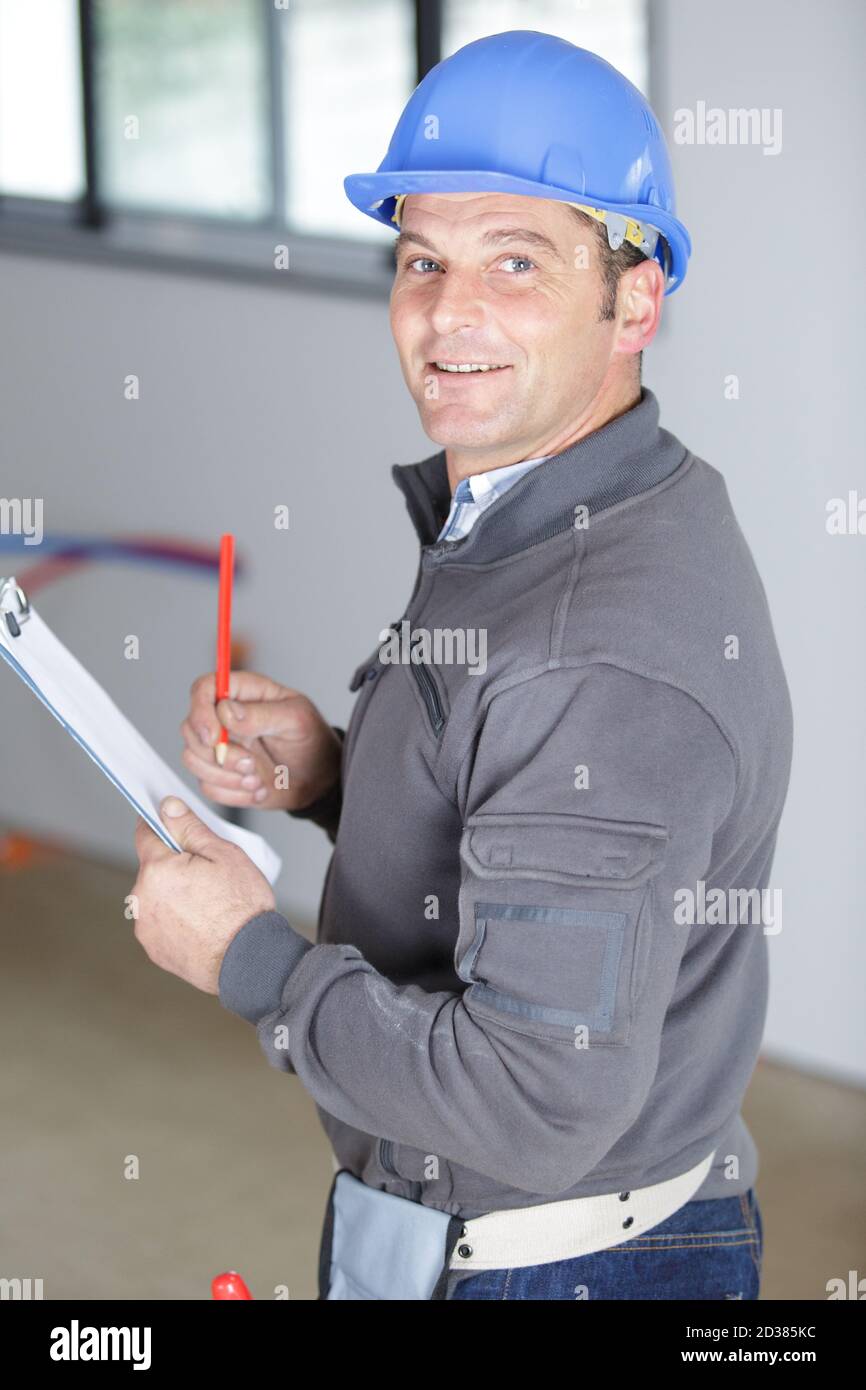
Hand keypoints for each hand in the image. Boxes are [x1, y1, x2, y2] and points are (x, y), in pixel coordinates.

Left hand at [131, 797, 275, 993]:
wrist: (249, 960)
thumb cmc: (242, 908)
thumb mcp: (224, 854)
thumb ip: (191, 828)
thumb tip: (168, 807)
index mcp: (157, 869)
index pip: (146, 833)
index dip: (162, 826)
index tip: (174, 826)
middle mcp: (142, 898)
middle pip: (153, 867)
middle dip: (174, 865)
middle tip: (208, 876)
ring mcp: (146, 926)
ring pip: (156, 896)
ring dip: (174, 894)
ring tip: (208, 905)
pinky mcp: (154, 948)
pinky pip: (160, 922)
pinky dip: (175, 919)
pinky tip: (202, 924)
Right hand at [181, 670, 340, 811]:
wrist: (319, 780)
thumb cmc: (312, 741)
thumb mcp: (296, 720)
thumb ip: (261, 714)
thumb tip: (226, 712)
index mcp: (244, 694)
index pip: (204, 689)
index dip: (200, 710)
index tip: (214, 736)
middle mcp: (225, 719)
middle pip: (190, 728)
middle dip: (216, 752)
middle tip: (250, 763)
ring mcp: (221, 748)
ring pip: (193, 759)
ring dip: (226, 776)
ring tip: (258, 778)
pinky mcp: (221, 775)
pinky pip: (208, 786)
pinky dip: (234, 793)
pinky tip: (257, 788)